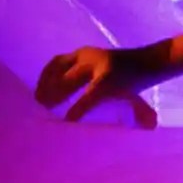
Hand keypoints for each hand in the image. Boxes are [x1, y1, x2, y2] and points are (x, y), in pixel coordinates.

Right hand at [35, 46, 156, 127]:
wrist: (144, 60)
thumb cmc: (136, 88)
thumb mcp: (137, 102)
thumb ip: (138, 117)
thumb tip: (144, 130)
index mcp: (110, 78)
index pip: (90, 95)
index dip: (77, 108)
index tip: (66, 122)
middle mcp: (95, 63)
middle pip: (68, 80)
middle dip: (54, 95)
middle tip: (43, 110)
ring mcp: (85, 54)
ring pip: (58, 68)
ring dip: (46, 83)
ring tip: (38, 100)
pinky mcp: (78, 51)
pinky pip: (57, 61)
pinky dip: (47, 73)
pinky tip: (40, 88)